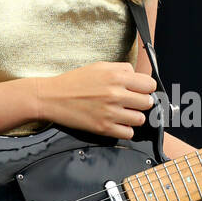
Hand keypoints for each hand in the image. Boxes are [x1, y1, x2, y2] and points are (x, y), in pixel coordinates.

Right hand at [32, 63, 157, 138]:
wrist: (52, 97)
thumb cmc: (75, 81)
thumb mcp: (100, 66)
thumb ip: (122, 69)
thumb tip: (139, 77)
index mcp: (117, 76)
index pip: (150, 85)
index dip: (146, 88)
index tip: (140, 90)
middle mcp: (116, 94)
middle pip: (148, 102)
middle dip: (141, 102)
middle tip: (131, 102)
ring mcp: (110, 112)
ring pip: (140, 119)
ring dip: (134, 117)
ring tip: (123, 113)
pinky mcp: (103, 128)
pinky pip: (128, 133)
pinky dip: (125, 129)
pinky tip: (116, 123)